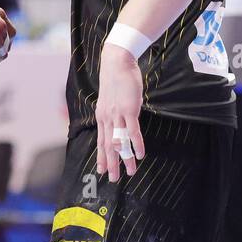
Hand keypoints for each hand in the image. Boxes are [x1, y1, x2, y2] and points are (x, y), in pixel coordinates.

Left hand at [95, 44, 144, 182]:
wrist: (117, 62)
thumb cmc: (116, 80)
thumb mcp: (110, 99)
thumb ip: (112, 113)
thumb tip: (116, 122)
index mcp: (102, 117)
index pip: (100, 142)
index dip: (101, 157)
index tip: (101, 171)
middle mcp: (107, 118)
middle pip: (108, 146)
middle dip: (111, 164)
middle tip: (113, 179)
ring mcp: (117, 115)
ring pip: (120, 142)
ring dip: (125, 158)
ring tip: (131, 171)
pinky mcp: (128, 109)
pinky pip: (132, 131)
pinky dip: (136, 144)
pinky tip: (140, 154)